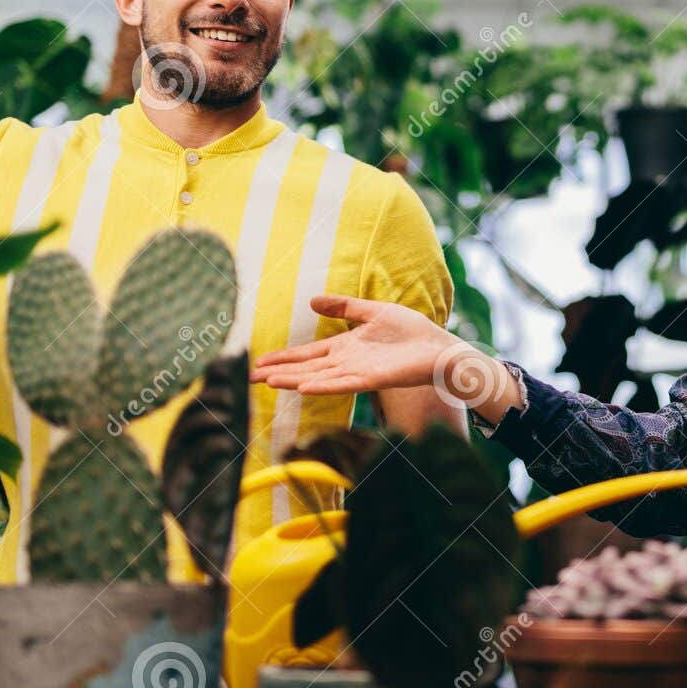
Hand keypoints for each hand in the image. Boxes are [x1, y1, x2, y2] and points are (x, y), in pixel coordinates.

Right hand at [251, 296, 524, 420]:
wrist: (439, 347)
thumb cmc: (410, 332)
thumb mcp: (372, 312)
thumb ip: (344, 307)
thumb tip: (312, 300)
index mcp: (345, 349)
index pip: (306, 355)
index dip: (282, 358)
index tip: (256, 362)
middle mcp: (346, 363)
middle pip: (305, 369)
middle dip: (277, 373)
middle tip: (247, 378)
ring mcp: (358, 372)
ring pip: (319, 378)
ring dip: (293, 380)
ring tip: (267, 381)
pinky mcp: (373, 378)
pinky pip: (344, 383)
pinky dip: (324, 385)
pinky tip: (304, 387)